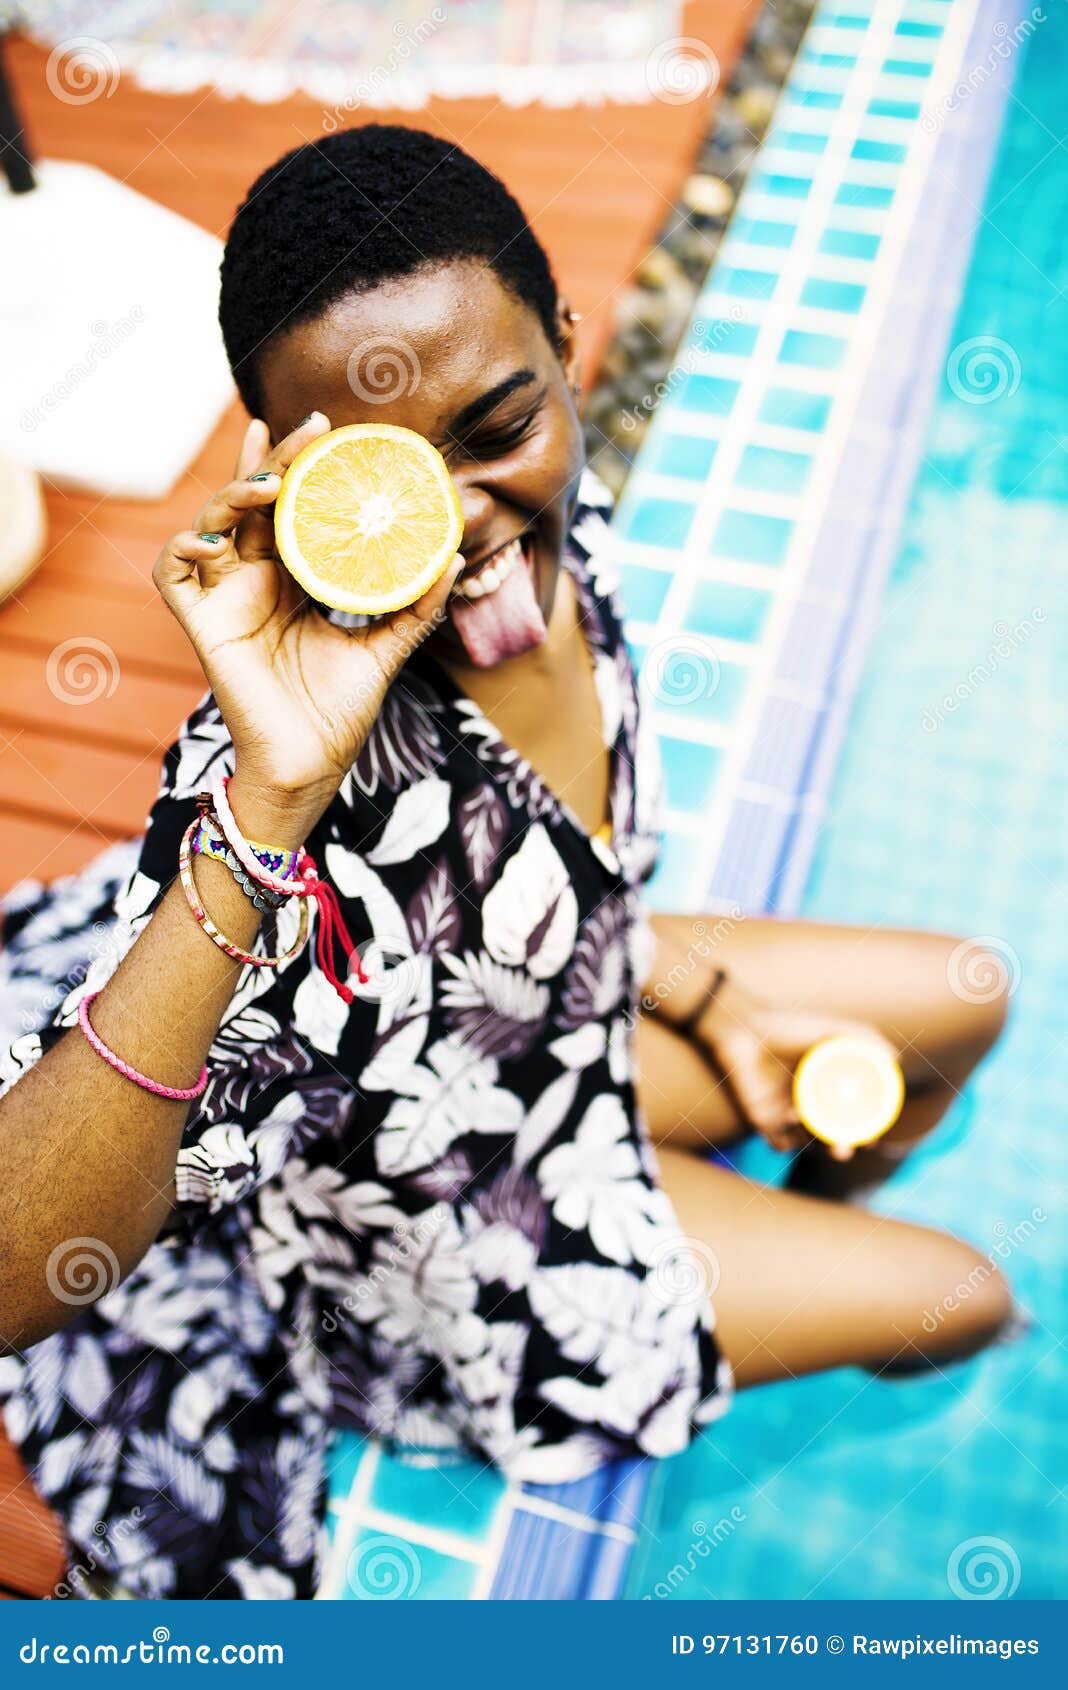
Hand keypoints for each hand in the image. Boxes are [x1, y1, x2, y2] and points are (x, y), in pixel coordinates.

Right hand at [153, 412, 462, 826]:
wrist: (311, 766)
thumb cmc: (338, 713)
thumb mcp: (386, 649)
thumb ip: (415, 605)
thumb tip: (453, 558)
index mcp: (291, 580)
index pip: (288, 506)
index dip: (295, 464)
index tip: (325, 429)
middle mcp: (254, 581)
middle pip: (252, 501)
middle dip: (272, 459)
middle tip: (308, 429)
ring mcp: (225, 600)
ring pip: (211, 523)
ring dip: (233, 494)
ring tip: (270, 484)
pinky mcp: (201, 626)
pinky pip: (173, 575)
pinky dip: (182, 548)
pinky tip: (211, 540)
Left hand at [693, 976, 899, 1157]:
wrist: (743, 1031)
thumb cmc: (786, 1027)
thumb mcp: (829, 1029)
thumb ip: (863, 1038)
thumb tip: (895, 1057)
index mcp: (825, 1085)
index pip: (849, 1113)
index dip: (863, 1127)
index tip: (874, 1136)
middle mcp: (807, 1101)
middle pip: (830, 1134)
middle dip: (843, 1146)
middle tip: (848, 1148)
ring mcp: (785, 1112)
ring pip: (808, 1143)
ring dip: (819, 1147)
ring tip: (831, 1142)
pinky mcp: (763, 1120)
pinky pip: (778, 1143)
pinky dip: (785, 1142)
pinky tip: (790, 1121)